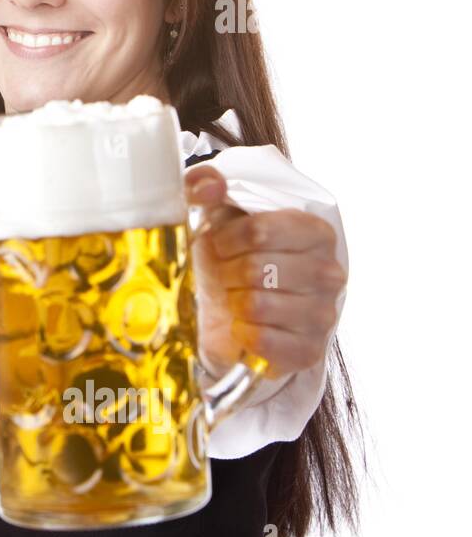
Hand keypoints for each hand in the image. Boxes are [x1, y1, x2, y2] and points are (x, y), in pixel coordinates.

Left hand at [184, 165, 346, 382]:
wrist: (231, 313)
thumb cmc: (229, 258)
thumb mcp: (216, 213)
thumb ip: (206, 185)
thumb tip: (209, 186)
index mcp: (315, 231)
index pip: (259, 230)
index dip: (226, 239)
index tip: (221, 245)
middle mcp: (330, 272)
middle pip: (255, 269)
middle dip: (226, 273)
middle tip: (226, 275)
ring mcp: (324, 314)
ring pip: (256, 304)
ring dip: (233, 302)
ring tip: (236, 298)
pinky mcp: (309, 351)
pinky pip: (262, 340)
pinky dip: (242, 333)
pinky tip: (245, 325)